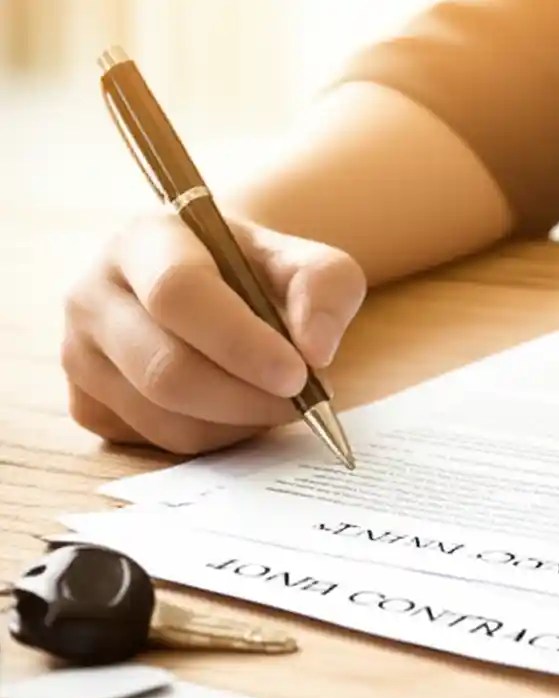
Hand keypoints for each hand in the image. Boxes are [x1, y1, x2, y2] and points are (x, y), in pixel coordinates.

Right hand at [61, 214, 365, 454]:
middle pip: (166, 369)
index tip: (298, 374)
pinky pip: (156, 442)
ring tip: (274, 399)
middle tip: (301, 401)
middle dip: (247, 398)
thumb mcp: (305, 259)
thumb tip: (315, 351)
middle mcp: (93, 294)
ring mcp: (79, 354)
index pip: (177, 293)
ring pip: (163, 416)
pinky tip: (236, 409)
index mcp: (143, 241)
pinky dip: (213, 437)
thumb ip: (325, 287)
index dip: (240, 342)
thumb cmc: (258, 272)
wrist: (215, 286)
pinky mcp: (86, 404)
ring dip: (237, 421)